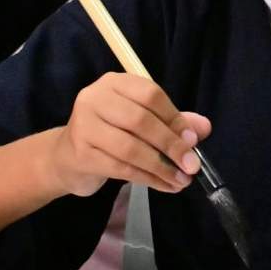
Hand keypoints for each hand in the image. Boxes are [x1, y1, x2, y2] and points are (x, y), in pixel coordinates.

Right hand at [46, 73, 210, 197]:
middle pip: (140, 120)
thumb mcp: (141, 122)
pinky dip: (147, 178)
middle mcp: (95, 98)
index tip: (194, 139)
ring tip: (181, 180)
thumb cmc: (110, 134)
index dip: (175, 118)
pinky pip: (121, 168)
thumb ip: (172, 122)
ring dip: (161, 167)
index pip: (150, 94)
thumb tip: (204, 127)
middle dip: (171, 145)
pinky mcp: (80, 154)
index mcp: (114, 83)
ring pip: (130, 147)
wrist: (66, 158)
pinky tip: (164, 185)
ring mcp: (84, 125)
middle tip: (192, 165)